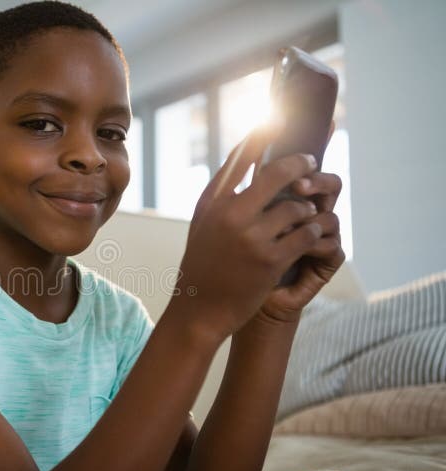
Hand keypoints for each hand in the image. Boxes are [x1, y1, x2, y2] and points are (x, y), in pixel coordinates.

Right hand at [174, 122, 327, 342]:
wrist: (199, 310)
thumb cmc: (203, 264)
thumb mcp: (203, 223)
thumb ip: (222, 191)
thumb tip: (242, 153)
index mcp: (212, 202)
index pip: (241, 156)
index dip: (264, 133)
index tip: (279, 117)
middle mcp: (230, 214)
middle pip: (277, 173)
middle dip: (301, 164)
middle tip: (312, 163)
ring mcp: (251, 237)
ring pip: (297, 206)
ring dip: (308, 208)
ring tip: (308, 213)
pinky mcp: (270, 260)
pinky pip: (305, 234)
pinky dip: (314, 231)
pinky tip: (312, 233)